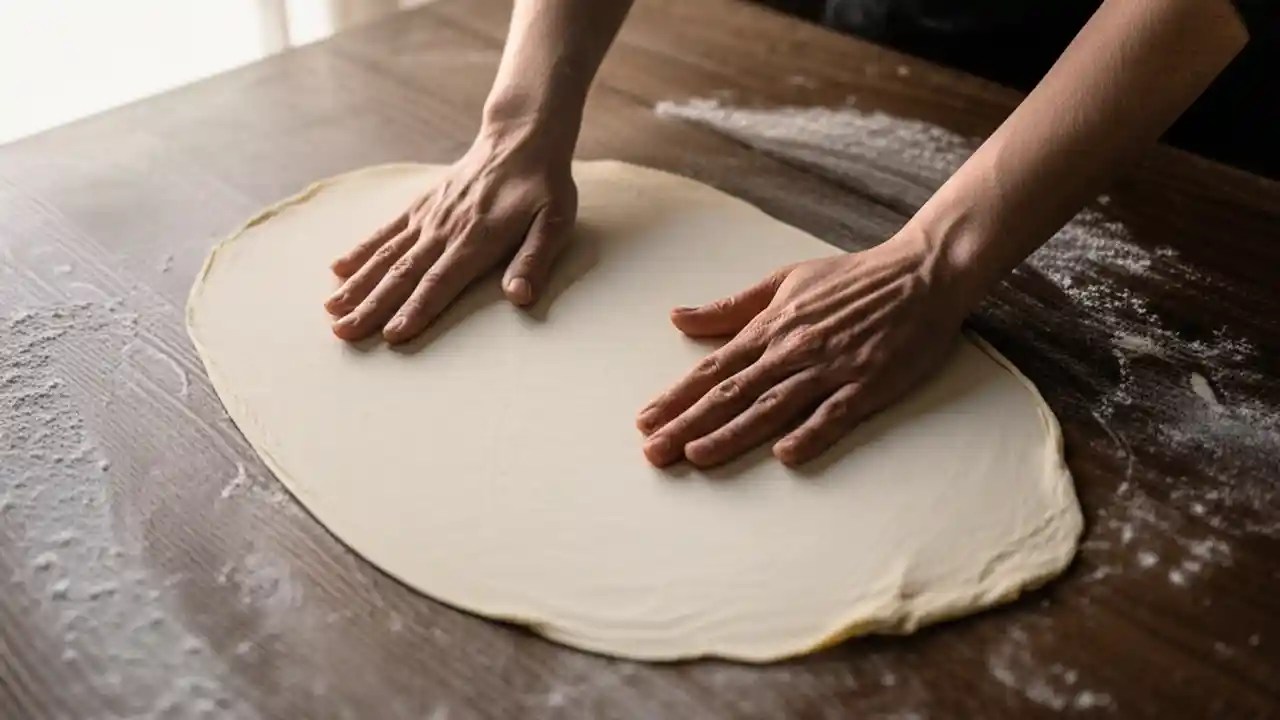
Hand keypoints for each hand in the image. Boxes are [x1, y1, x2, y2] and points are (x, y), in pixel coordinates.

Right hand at [325, 125, 577, 342]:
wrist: (520, 139)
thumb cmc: (543, 187)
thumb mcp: (554, 222)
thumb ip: (535, 259)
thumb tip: (519, 296)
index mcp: (477, 239)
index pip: (440, 282)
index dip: (416, 310)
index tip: (392, 335)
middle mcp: (445, 230)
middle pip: (403, 274)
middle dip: (372, 306)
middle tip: (344, 333)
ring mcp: (428, 217)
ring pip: (387, 256)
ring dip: (359, 284)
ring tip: (332, 310)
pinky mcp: (421, 206)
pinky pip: (386, 232)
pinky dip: (362, 251)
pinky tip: (338, 270)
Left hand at [636, 234, 970, 467]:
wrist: (922, 272)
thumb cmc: (851, 279)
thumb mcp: (784, 282)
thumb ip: (731, 308)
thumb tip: (678, 317)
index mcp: (772, 327)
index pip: (713, 368)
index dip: (677, 397)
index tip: (645, 421)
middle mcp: (793, 349)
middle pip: (732, 393)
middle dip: (689, 424)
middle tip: (654, 452)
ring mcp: (831, 367)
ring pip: (773, 406)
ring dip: (733, 433)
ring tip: (697, 456)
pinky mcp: (868, 382)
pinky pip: (835, 412)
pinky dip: (810, 432)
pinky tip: (784, 455)